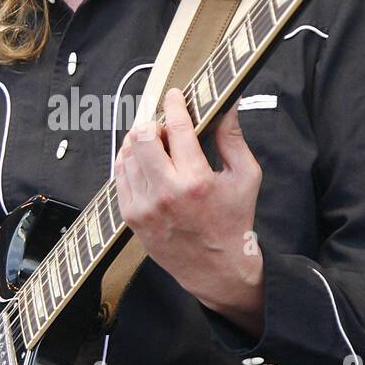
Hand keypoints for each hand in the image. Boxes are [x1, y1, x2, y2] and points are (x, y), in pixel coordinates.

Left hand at [114, 87, 264, 336]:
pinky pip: (119, 176)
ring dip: (139, 142)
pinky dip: (129, 162)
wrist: (217, 269)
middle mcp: (166, 193)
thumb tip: (228, 104)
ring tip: (155, 144)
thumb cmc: (234, 221)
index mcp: (196, 181)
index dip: (174, 105)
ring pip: (127, 154)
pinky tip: (144, 161)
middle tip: (163, 126)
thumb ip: (233, 138)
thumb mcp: (245, 177)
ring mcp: (144, 206)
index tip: (174, 95)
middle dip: (152, 124)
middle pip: (141, 137)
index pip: (176, 128)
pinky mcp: (131, 216)